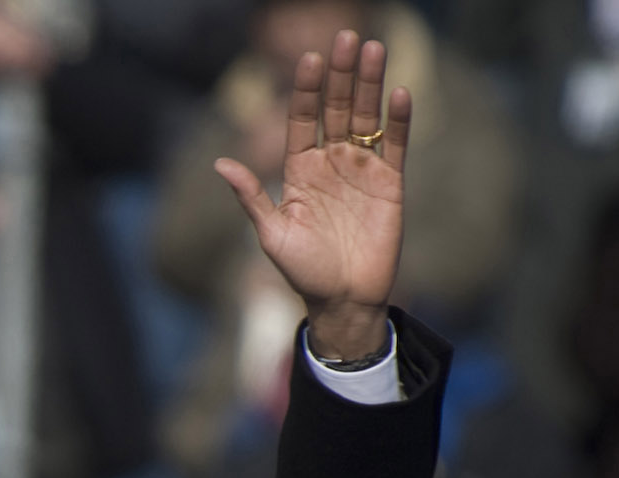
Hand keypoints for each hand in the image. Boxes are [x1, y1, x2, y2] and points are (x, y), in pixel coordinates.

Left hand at [214, 31, 410, 359]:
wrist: (342, 301)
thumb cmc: (303, 272)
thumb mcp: (272, 234)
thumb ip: (251, 197)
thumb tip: (220, 163)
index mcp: (299, 171)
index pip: (302, 120)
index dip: (305, 90)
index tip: (308, 58)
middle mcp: (331, 163)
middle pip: (337, 108)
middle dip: (340, 74)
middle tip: (346, 36)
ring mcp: (362, 170)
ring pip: (367, 118)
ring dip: (370, 84)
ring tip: (372, 48)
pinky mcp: (390, 184)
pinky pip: (395, 145)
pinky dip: (398, 120)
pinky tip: (398, 93)